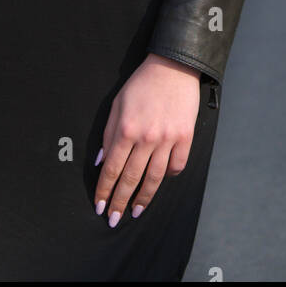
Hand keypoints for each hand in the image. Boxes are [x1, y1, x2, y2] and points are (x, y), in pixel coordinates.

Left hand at [93, 53, 200, 226]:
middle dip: (120, 201)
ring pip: (154, 178)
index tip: (100, 206)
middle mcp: (146, 138)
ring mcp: (168, 139)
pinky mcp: (185, 138)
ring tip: (135, 211)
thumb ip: (108, 135)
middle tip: (113, 219)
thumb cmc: (141, 84)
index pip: (111, 168)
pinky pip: (176, 166)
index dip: (104, 190)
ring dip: (143, 198)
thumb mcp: (117, 105)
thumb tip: (100, 161)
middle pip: (131, 178)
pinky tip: (160, 182)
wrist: (173, 67)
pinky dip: (168, 177)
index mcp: (126, 129)